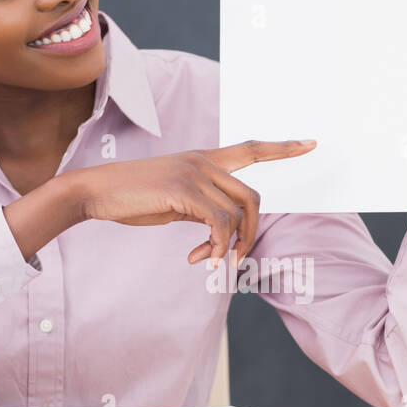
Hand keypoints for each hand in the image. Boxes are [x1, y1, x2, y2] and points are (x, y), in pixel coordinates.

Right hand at [72, 139, 315, 264]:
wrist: (96, 192)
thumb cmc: (132, 199)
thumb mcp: (175, 201)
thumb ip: (202, 208)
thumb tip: (222, 231)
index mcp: (203, 159)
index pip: (250, 148)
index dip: (282, 148)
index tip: (310, 144)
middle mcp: (203, 161)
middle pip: (252, 197)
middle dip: (251, 233)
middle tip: (236, 259)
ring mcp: (194, 173)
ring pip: (237, 214)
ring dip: (231, 246)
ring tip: (213, 262)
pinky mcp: (184, 190)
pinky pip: (219, 223)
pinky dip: (217, 246)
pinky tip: (203, 259)